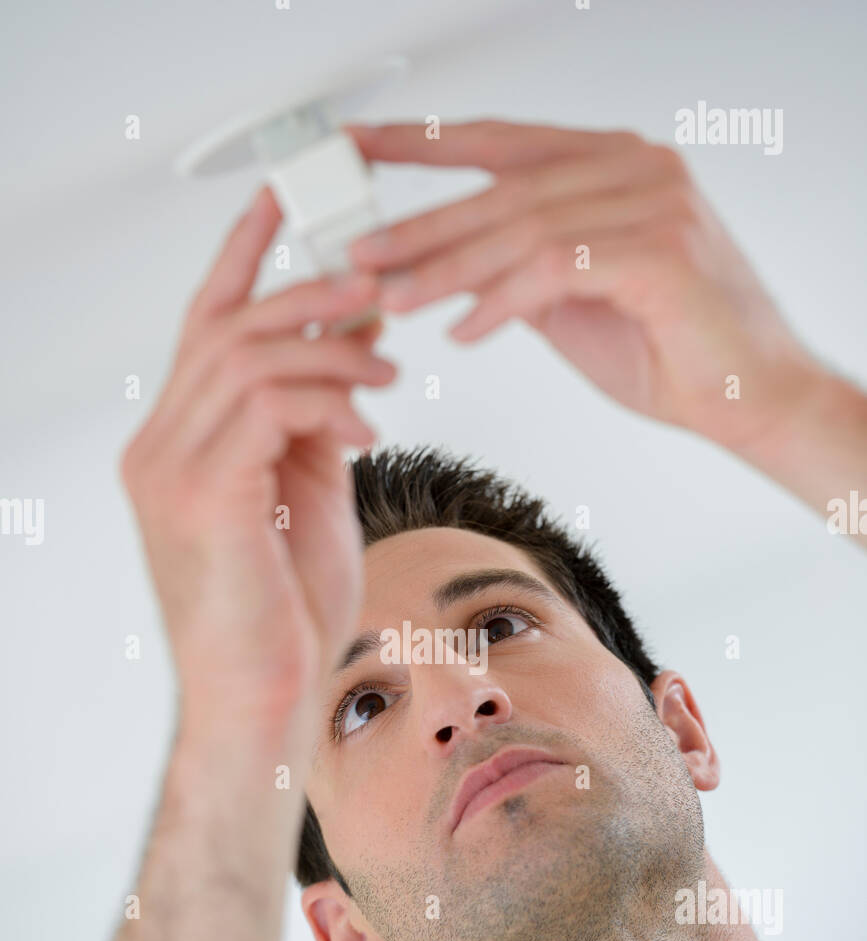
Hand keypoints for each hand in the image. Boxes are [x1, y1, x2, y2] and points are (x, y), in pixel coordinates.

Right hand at [121, 186, 394, 729]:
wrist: (264, 702)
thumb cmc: (287, 611)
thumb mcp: (310, 493)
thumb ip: (318, 419)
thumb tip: (354, 347)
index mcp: (179, 443)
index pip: (206, 327)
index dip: (247, 256)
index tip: (290, 200)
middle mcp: (158, 446)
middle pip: (226, 327)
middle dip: (306, 290)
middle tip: (375, 281)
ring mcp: (169, 470)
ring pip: (246, 357)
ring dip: (329, 349)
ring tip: (387, 372)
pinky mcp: (200, 496)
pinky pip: (265, 406)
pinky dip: (326, 401)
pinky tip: (366, 428)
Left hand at [345, 120, 819, 456]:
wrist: (749, 398)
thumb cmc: (670, 348)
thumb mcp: (572, 301)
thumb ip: (519, 269)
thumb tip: (446, 266)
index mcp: (614, 164)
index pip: (503, 143)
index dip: (423, 145)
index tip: (357, 152)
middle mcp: (635, 168)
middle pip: (501, 189)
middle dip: (420, 225)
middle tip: (357, 254)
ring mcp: (653, 203)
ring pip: (521, 228)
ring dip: (446, 270)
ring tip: (392, 301)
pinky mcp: (660, 253)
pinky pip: (555, 269)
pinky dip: (500, 303)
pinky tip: (462, 333)